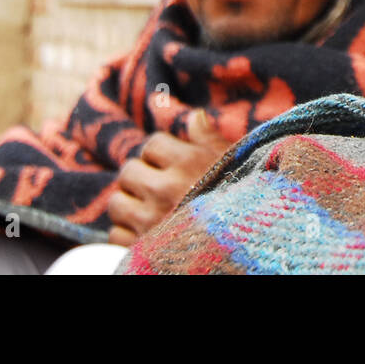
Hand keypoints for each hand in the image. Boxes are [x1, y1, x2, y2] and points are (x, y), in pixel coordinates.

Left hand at [107, 110, 232, 246]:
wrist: (248, 244)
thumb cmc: (243, 201)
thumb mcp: (234, 163)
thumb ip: (210, 138)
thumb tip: (195, 115)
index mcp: (189, 164)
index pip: (153, 144)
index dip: (161, 152)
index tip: (173, 163)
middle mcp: (165, 189)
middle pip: (129, 170)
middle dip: (141, 175)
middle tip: (157, 184)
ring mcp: (151, 220)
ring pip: (117, 203)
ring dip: (130, 204)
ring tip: (148, 208)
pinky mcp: (142, 248)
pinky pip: (116, 235)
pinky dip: (128, 234)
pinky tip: (146, 232)